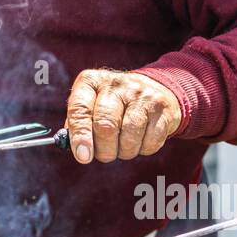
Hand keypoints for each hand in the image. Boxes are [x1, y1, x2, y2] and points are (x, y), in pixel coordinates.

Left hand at [65, 70, 181, 163]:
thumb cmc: (113, 104)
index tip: (82, 156)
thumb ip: (78, 123)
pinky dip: (143, 149)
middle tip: (105, 155)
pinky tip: (141, 139)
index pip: (79, 109)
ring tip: (123, 145)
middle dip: (104, 150)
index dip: (80, 135)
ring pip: (129, 137)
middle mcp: (116, 84)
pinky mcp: (162, 108)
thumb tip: (75, 148)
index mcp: (92, 81)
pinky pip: (150, 142)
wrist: (154, 90)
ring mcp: (141, 94)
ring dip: (124, 152)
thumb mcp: (91, 105)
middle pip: (105, 126)